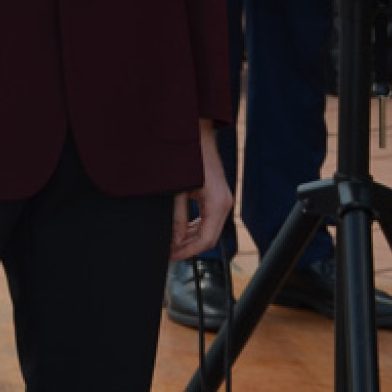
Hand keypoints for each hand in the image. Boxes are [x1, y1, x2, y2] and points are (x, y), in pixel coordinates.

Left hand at [170, 125, 232, 261]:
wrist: (196, 135)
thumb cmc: (188, 158)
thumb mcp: (177, 190)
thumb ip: (176, 217)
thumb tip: (173, 239)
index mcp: (217, 204)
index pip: (206, 240)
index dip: (187, 251)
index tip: (171, 256)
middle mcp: (224, 204)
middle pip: (209, 237)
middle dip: (188, 247)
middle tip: (168, 253)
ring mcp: (222, 200)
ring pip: (209, 229)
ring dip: (190, 238)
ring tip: (171, 244)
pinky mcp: (217, 196)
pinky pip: (208, 219)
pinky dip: (195, 227)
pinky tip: (180, 230)